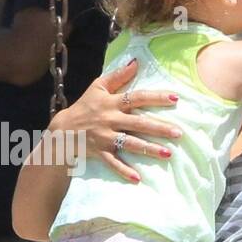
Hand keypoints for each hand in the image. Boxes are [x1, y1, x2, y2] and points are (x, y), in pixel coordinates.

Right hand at [51, 58, 182, 182]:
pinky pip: (113, 163)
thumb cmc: (84, 106)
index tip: (175, 98)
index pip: (137, 97)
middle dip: (158, 128)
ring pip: (129, 143)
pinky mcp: (100, 152)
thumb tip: (136, 62)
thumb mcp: (97, 87)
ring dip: (148, 149)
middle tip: (178, 133)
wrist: (62, 129)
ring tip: (168, 154)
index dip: (155, 97)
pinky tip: (138, 179)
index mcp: (111, 103)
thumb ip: (118, 75)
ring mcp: (105, 137)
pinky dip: (124, 171)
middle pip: (138, 123)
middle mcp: (110, 119)